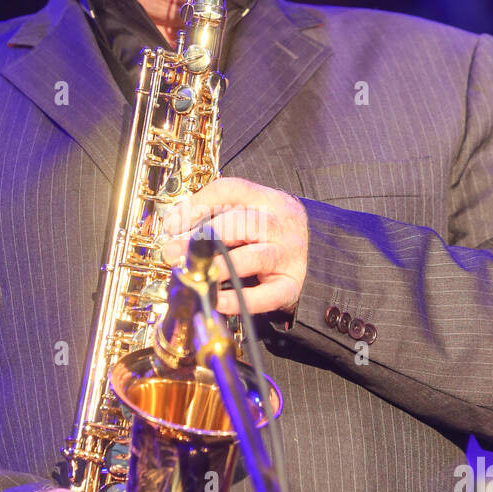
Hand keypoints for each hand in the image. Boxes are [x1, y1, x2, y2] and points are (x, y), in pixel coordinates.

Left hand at [160, 176, 308, 316]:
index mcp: (268, 200)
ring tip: (194, 275)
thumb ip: (216, 217)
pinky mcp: (291, 284)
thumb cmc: (270, 238)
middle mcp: (281, 223)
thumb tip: (174, 228)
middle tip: (172, 253)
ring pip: (252, 257)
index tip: (172, 224)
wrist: (320, 260)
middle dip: (201, 239)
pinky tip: (217, 301)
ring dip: (217, 267)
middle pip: (239, 223)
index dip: (198, 204)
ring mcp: (289, 254)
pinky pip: (266, 295)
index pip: (232, 190)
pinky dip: (239, 299)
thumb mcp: (250, 217)